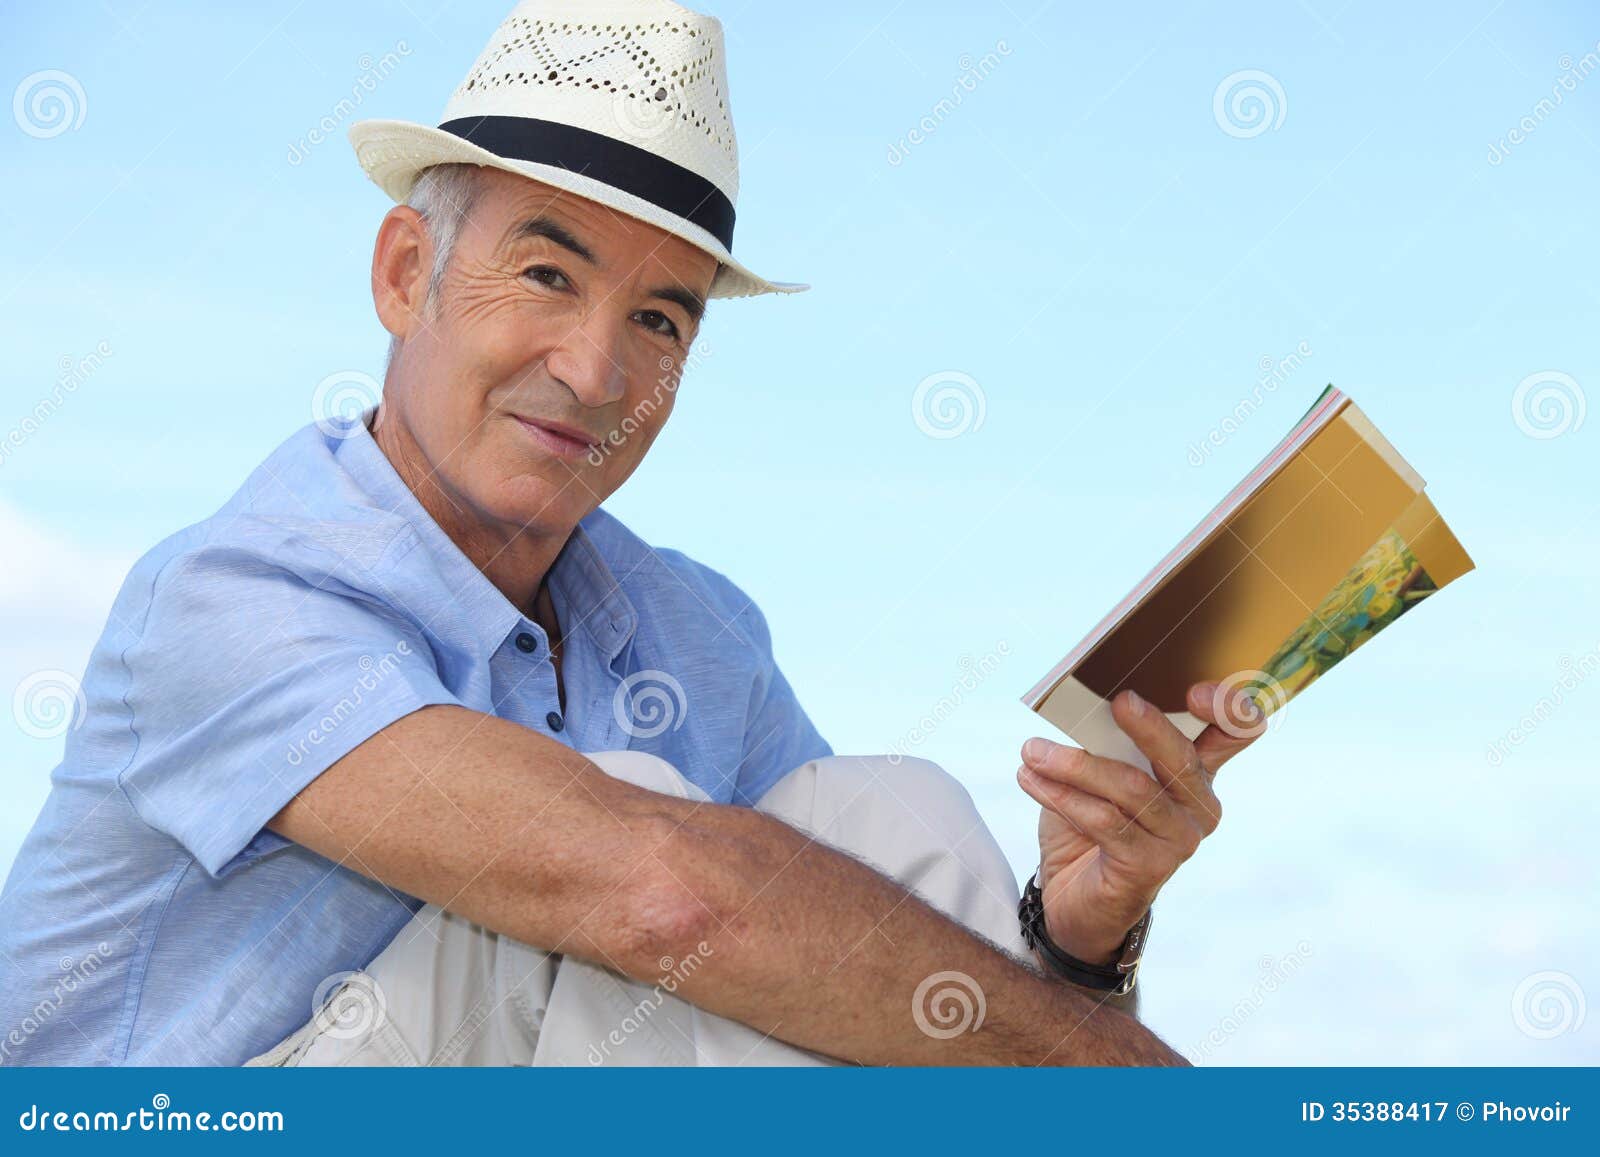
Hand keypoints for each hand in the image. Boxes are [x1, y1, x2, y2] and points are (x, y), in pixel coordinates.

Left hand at [1016, 682, 1259, 964]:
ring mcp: (1180, 840)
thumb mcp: (1100, 770)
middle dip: (1149, 726)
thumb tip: (1080, 701)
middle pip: (1183, 758)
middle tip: (1117, 702)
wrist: (1073, 896)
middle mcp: (1199, 805)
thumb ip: (1106, 738)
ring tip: (1032, 751)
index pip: (1236, 732)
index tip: (1195, 691)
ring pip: (1134, 790)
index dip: (1229, 709)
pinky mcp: (1150, 867)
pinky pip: (1106, 822)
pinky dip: (1062, 797)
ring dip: (1076, 765)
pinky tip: (1031, 780)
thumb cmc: (1089, 820)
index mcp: (1196, 770)